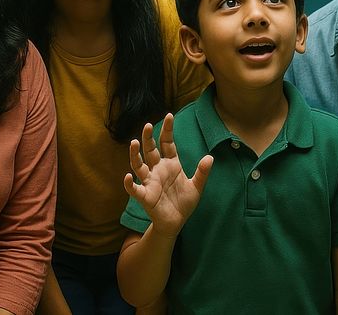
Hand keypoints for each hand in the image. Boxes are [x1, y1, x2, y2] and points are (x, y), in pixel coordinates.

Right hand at [123, 113, 212, 237]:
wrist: (176, 222)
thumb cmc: (184, 203)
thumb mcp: (197, 187)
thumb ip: (202, 173)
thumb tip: (210, 157)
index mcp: (171, 164)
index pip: (167, 143)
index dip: (167, 130)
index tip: (169, 115)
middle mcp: (158, 170)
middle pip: (151, 150)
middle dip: (148, 138)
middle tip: (148, 125)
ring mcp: (150, 182)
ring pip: (139, 165)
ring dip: (135, 154)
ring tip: (134, 142)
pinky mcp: (145, 196)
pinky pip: (135, 189)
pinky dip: (129, 184)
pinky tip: (127, 176)